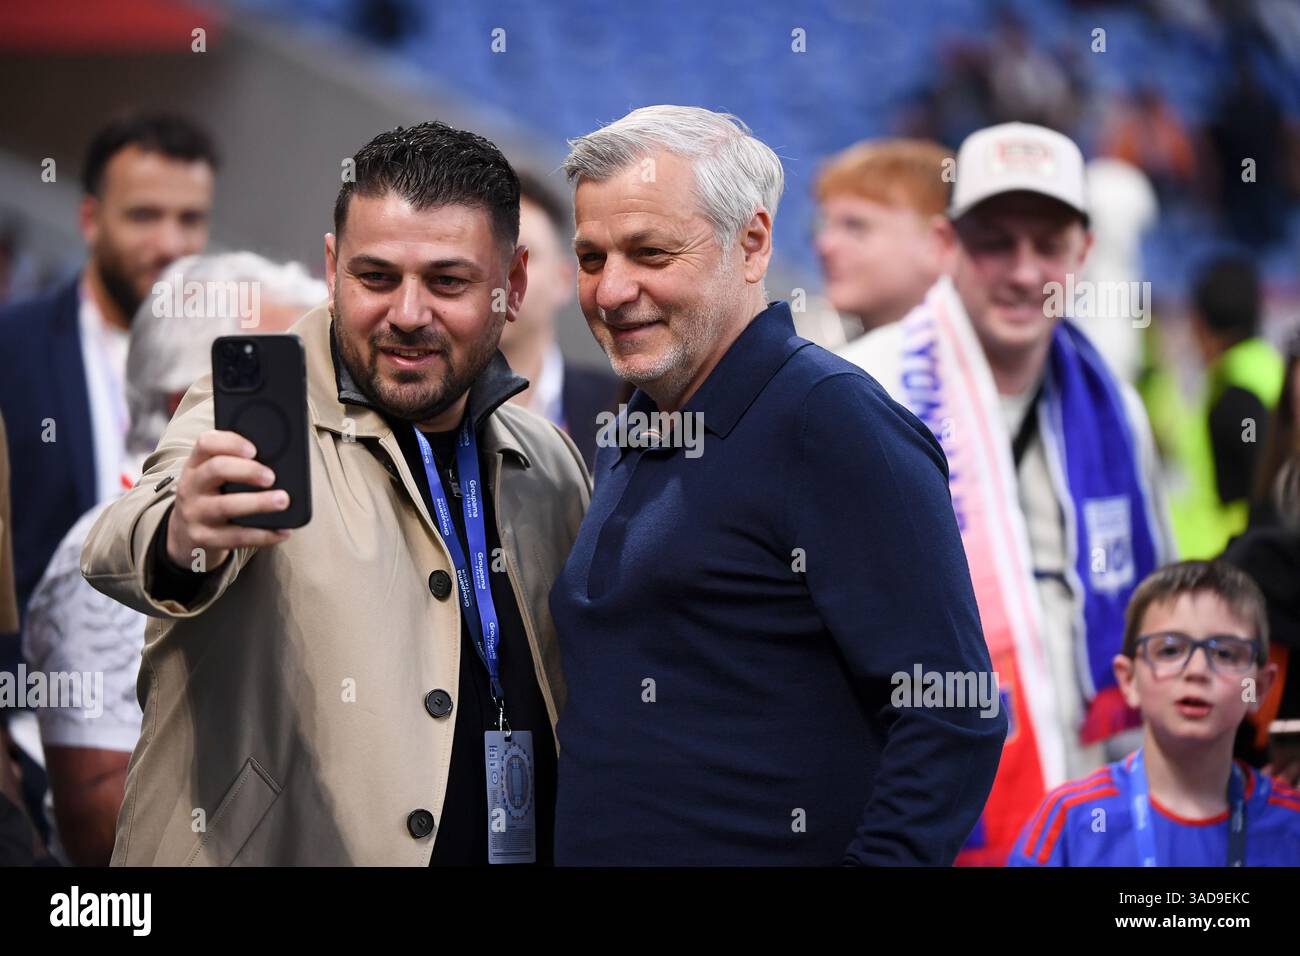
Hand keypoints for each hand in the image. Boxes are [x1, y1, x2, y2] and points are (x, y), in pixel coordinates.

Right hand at [165, 430, 291, 572]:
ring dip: (259, 502)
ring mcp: (195, 513)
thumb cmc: (210, 497)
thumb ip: (235, 465)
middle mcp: (191, 486)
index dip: (231, 443)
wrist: (184, 534)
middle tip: (271, 477)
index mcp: (195, 464)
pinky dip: (263, 534)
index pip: (206, 443)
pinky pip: (237, 537)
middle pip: (216, 469)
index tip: (254, 450)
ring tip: (282, 500)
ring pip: (226, 506)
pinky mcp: (205, 538)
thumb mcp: (211, 477)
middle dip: (248, 470)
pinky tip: (282, 531)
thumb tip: (280, 463)